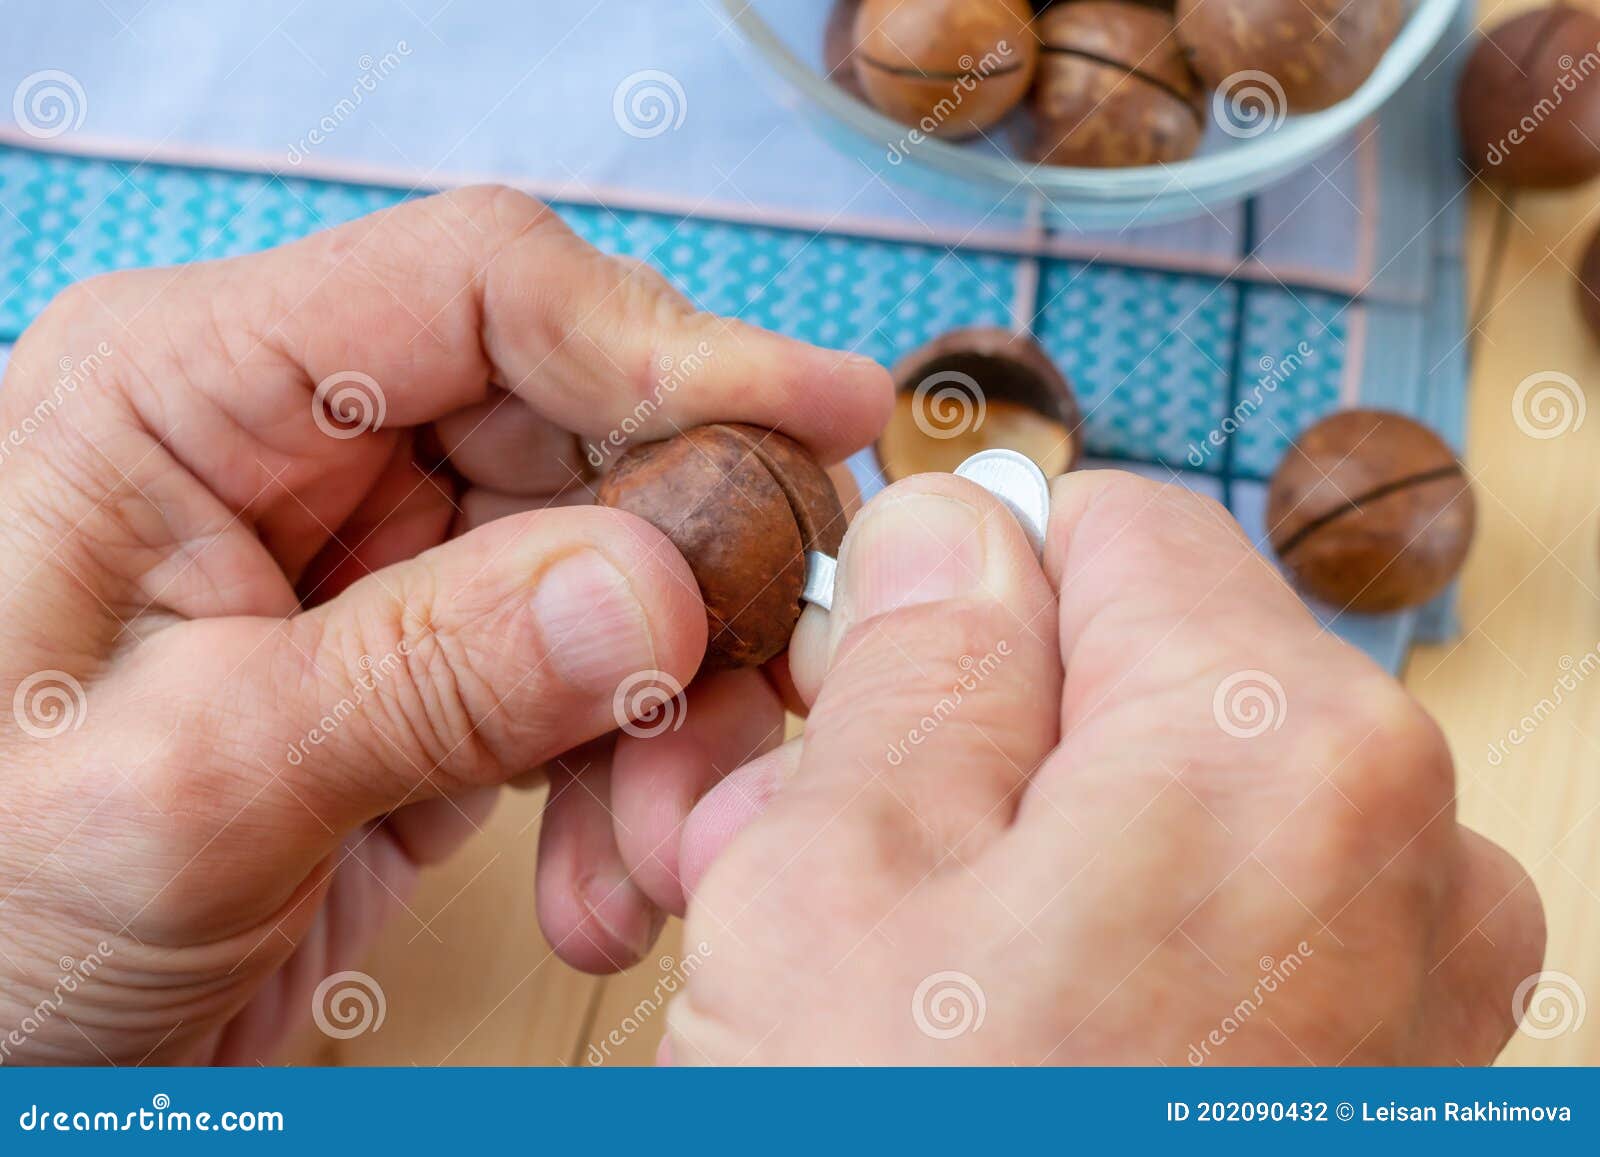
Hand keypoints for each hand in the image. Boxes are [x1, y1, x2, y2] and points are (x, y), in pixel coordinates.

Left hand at [0, 185, 889, 1064]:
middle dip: (691, 577)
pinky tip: (606, 878)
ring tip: (662, 849)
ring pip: (610, 570)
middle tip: (765, 686)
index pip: (480, 288)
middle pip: (580, 431)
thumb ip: (423, 675)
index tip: (815, 414)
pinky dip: (628, 778)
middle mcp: (295, 457)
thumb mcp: (185, 791)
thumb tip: (654, 593)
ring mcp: (370, 571)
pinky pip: (585, 682)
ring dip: (672, 713)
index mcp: (187, 395)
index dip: (666, 339)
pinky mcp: (421, 676)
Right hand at [666, 471, 1544, 1063]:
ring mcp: (1413, 987)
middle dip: (981, 745)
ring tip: (904, 983)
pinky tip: (1003, 1042)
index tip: (873, 693)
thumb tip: (951, 531)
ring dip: (1027, 860)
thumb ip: (918, 662)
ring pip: (1174, 811)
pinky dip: (1110, 951)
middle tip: (837, 868)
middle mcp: (1405, 855)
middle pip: (1149, 680)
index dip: (961, 594)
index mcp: (1282, 748)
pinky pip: (1228, 929)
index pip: (1112, 529)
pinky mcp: (1379, 1079)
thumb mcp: (836, 880)